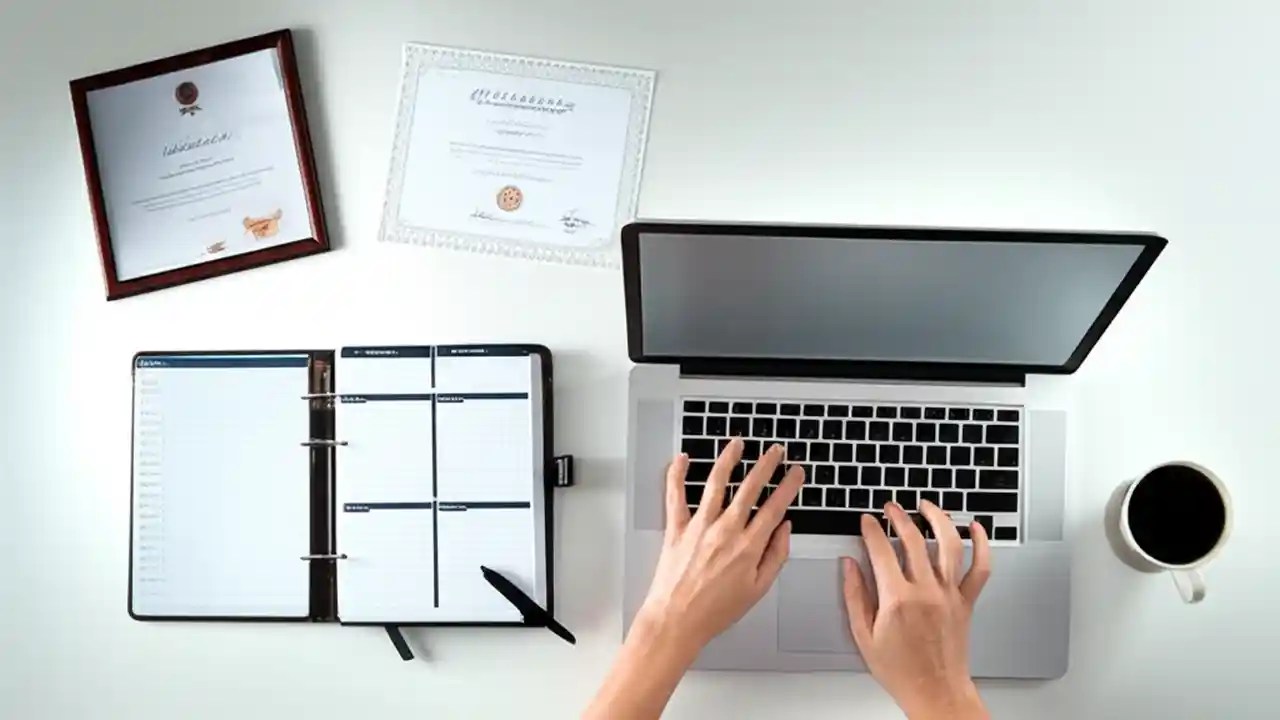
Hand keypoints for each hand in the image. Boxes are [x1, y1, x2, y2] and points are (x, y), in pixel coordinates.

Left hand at [636, 438, 804, 652]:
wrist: (676, 620)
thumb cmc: (715, 611)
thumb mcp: (757, 590)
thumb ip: (776, 557)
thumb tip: (785, 530)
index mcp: (748, 546)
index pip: (775, 507)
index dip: (788, 486)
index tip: (796, 472)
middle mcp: (725, 530)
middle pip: (750, 488)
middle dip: (766, 465)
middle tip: (775, 451)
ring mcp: (699, 526)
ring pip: (716, 483)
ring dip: (729, 459)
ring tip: (738, 443)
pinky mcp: (676, 528)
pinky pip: (675, 494)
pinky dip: (677, 474)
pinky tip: (682, 458)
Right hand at [842, 501, 991, 719]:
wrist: (935, 691)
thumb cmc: (900, 670)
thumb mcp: (863, 635)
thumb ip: (855, 596)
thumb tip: (849, 565)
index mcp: (897, 600)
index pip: (881, 550)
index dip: (871, 529)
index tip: (867, 520)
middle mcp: (926, 592)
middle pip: (913, 540)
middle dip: (899, 517)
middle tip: (890, 508)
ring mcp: (949, 595)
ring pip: (949, 544)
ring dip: (938, 518)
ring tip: (926, 506)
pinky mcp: (966, 602)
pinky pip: (980, 568)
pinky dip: (982, 544)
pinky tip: (975, 528)